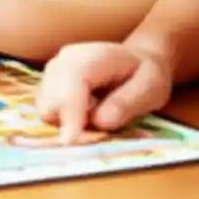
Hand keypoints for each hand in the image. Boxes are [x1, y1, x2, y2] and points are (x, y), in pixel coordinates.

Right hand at [36, 42, 172, 142]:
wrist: (134, 62)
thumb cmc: (145, 75)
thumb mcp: (151, 88)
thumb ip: (127, 103)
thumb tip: (100, 121)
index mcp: (92, 56)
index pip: (70, 84)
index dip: (69, 114)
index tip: (71, 142)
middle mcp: (64, 60)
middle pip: (51, 101)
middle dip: (71, 124)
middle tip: (102, 130)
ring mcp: (52, 72)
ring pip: (47, 110)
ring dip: (69, 122)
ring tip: (97, 114)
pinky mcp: (47, 86)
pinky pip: (49, 112)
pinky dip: (65, 121)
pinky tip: (85, 112)